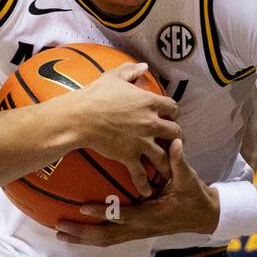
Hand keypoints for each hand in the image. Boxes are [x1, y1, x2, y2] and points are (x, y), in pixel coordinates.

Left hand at [54, 140, 218, 245]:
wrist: (203, 216)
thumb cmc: (193, 196)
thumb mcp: (189, 179)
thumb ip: (178, 162)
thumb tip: (174, 143)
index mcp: (151, 215)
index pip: (124, 216)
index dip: (104, 213)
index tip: (83, 208)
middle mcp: (140, 228)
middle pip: (107, 237)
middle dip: (83, 233)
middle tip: (59, 226)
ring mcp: (136, 233)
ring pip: (105, 241)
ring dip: (82, 238)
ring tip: (60, 232)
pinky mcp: (134, 233)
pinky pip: (109, 238)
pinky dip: (91, 237)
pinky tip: (75, 233)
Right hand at [66, 61, 179, 195]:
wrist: (80, 117)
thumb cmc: (95, 95)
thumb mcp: (113, 77)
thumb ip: (131, 70)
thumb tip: (143, 66)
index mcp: (150, 102)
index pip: (173, 107)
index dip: (173, 112)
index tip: (170, 116)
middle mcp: (151, 122)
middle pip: (176, 132)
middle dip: (176, 138)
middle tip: (172, 142)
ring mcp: (142, 141)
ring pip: (164, 156)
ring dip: (167, 164)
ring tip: (168, 171)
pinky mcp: (130, 156)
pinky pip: (141, 174)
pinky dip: (144, 184)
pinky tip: (146, 191)